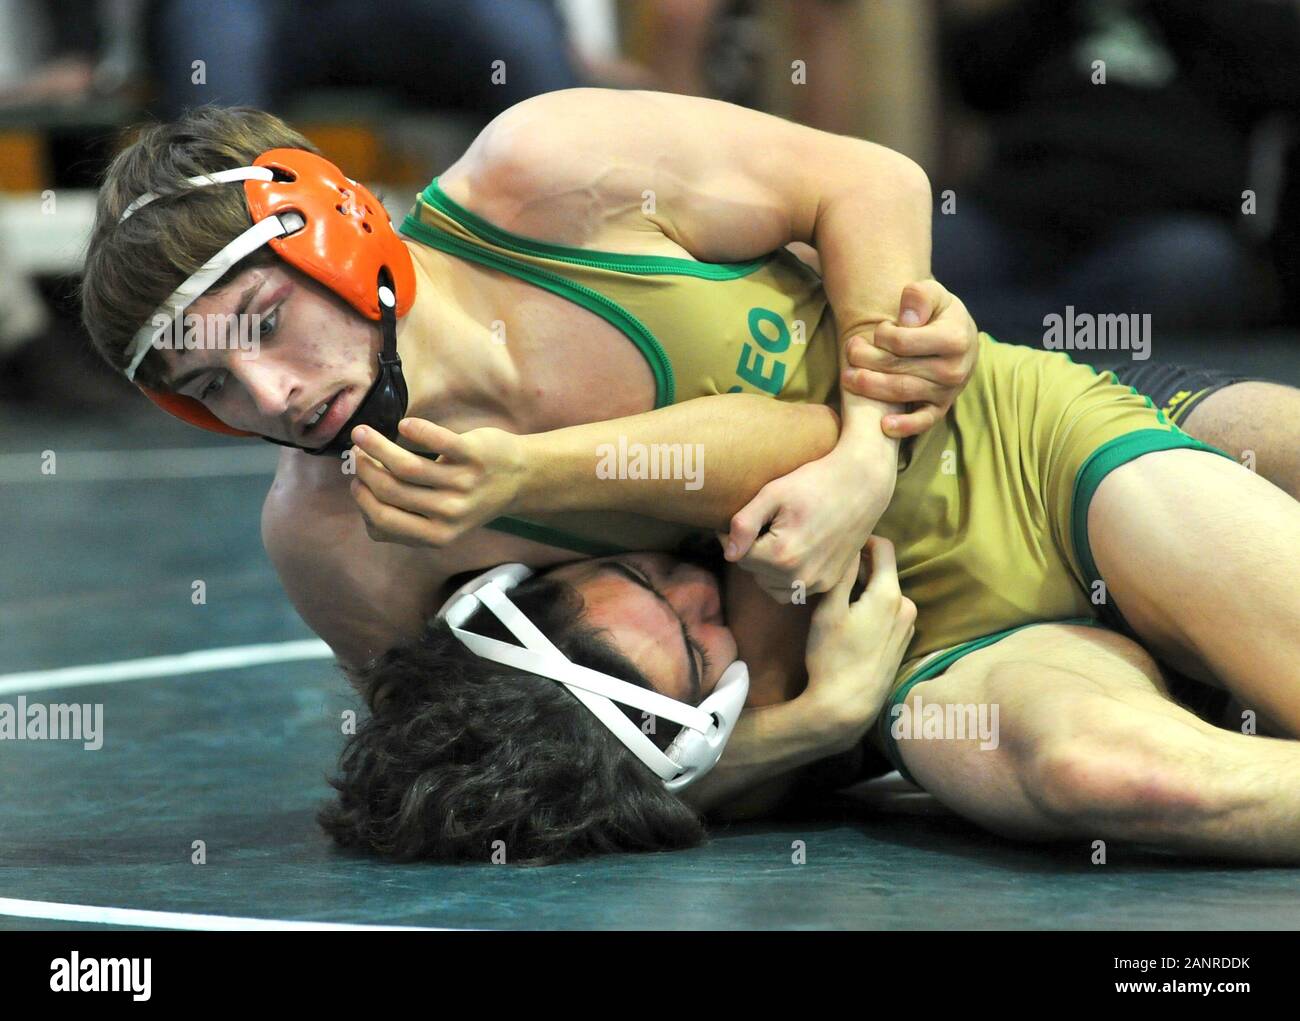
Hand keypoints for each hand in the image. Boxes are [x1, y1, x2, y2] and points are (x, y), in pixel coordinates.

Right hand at [349, 418, 524, 547]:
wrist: (521, 478)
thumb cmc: (470, 497)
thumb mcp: (442, 524)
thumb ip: (407, 522)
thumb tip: (364, 504)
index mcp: (437, 535)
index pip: (383, 520)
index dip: (363, 500)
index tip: (356, 481)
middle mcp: (450, 512)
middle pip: (390, 489)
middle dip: (365, 469)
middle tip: (357, 454)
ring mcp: (463, 484)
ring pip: (406, 466)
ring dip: (376, 446)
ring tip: (363, 433)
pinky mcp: (474, 455)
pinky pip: (438, 441)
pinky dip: (415, 430)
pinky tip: (404, 425)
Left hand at [720, 446, 893, 602]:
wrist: (862, 484)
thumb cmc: (814, 483)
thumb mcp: (773, 493)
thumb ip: (745, 524)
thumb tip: (728, 553)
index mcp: (781, 555)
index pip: (738, 556)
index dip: (732, 537)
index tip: (737, 521)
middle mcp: (799, 577)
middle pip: (753, 572)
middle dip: (751, 551)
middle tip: (763, 526)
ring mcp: (817, 583)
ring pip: (771, 586)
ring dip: (766, 569)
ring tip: (775, 540)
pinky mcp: (829, 583)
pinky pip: (794, 590)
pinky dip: (786, 577)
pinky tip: (794, 551)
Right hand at [803, 537, 915, 741]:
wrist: (847, 706)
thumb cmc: (833, 656)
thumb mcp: (828, 610)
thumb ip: (841, 574)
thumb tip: (847, 546)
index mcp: (890, 594)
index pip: (884, 546)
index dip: (862, 540)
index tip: (840, 546)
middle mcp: (906, 606)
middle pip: (884, 570)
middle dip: (860, 567)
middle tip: (831, 574)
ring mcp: (907, 626)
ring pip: (884, 591)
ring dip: (864, 589)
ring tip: (837, 600)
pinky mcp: (903, 641)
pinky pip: (887, 611)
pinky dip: (871, 607)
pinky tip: (851, 623)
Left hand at [841, 279, 978, 437]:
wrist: (958, 337)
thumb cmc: (937, 314)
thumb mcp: (932, 294)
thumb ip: (919, 296)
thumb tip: (906, 318)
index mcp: (955, 338)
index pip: (902, 342)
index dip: (883, 334)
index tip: (880, 328)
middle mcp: (955, 369)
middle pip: (897, 367)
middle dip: (866, 359)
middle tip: (850, 350)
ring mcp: (948, 391)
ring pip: (900, 391)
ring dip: (869, 386)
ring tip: (847, 376)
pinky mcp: (941, 408)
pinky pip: (923, 421)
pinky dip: (905, 426)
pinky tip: (884, 425)